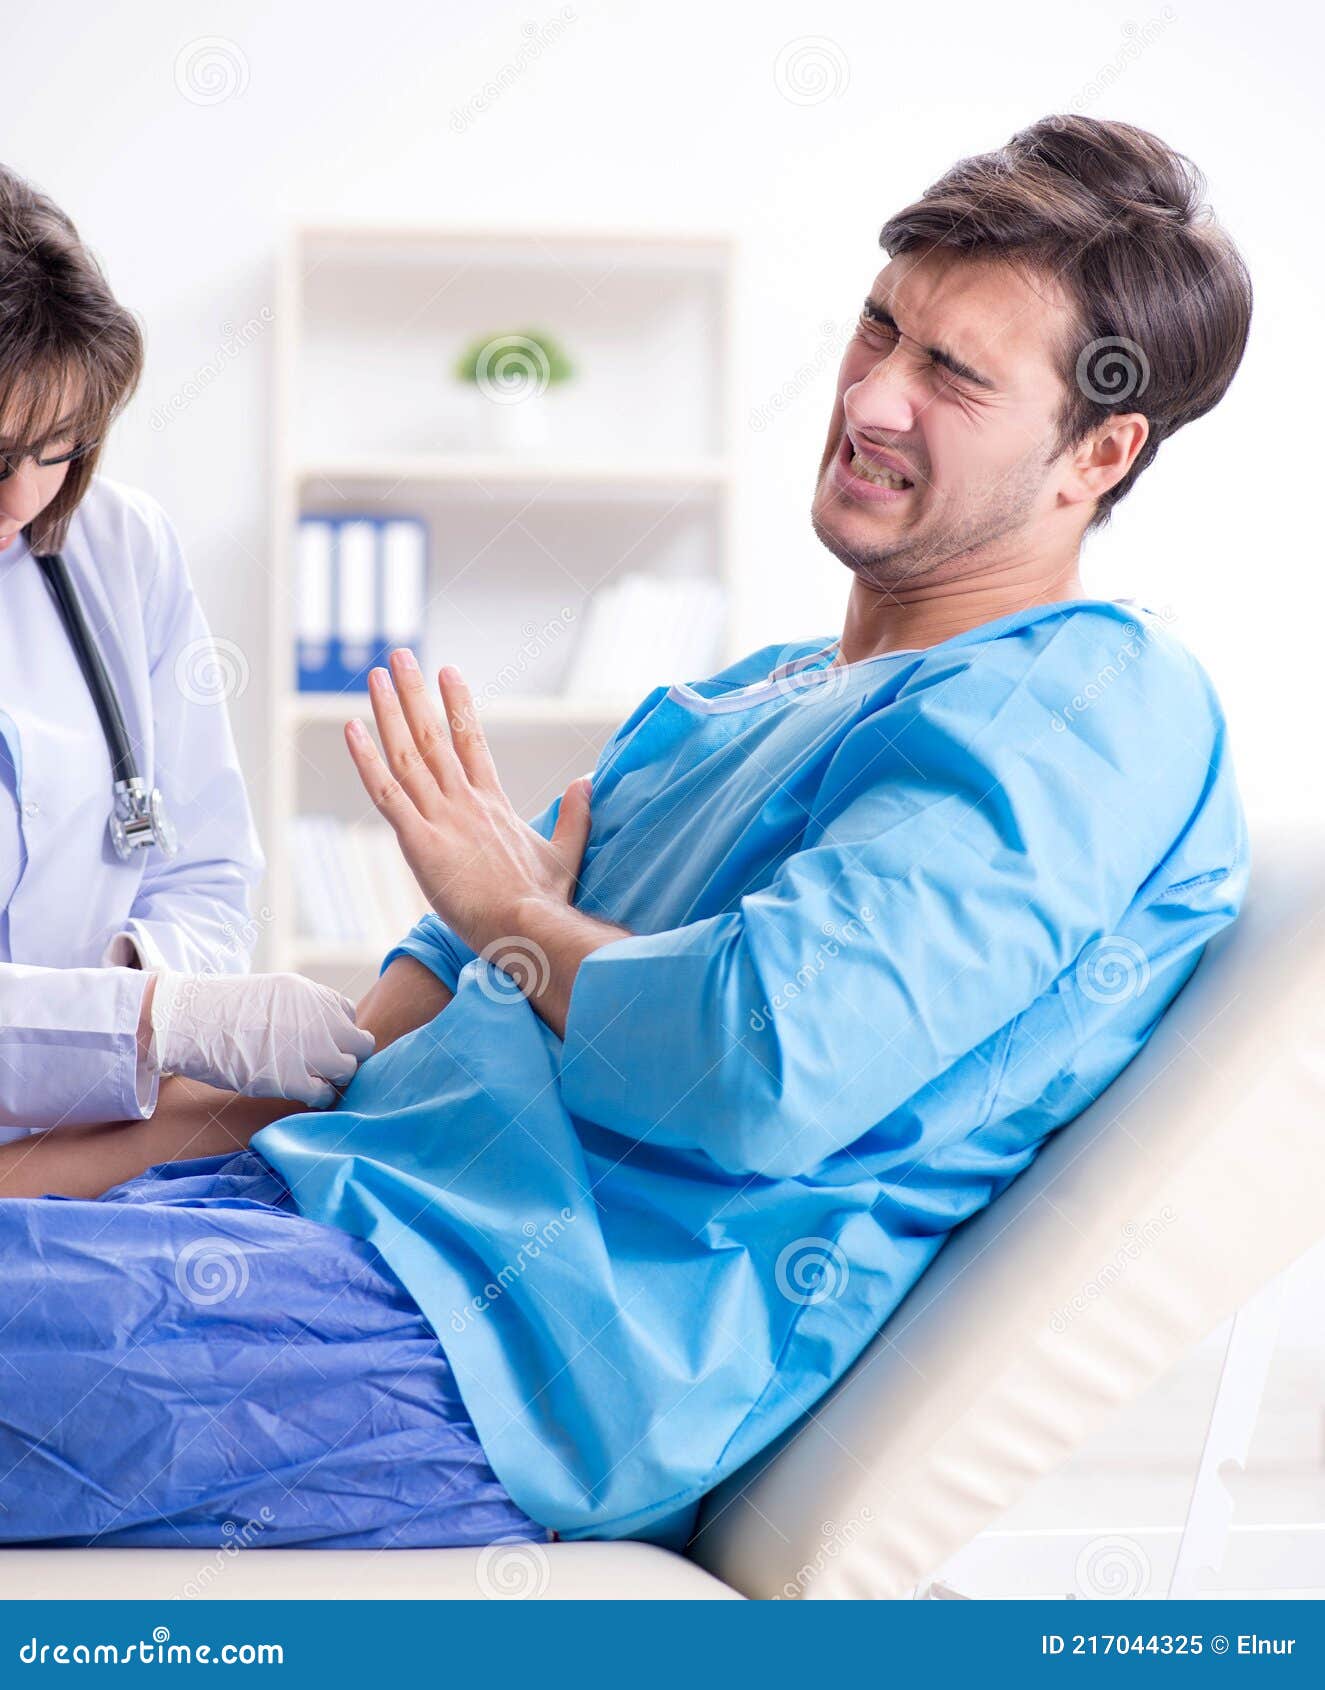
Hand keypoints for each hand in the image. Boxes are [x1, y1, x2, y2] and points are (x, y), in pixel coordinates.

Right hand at [148, 971, 374, 1107]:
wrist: (188, 1021)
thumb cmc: (220, 1009)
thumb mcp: (272, 992)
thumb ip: (301, 1008)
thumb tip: (320, 1030)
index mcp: (312, 995)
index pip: (347, 1014)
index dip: (336, 1031)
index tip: (321, 1041)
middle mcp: (319, 1020)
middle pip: (360, 1043)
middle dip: (347, 1055)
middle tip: (326, 1065)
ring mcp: (309, 1050)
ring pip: (348, 1069)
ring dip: (334, 1077)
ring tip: (313, 1079)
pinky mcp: (293, 1080)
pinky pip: (326, 1094)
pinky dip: (319, 1096)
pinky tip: (302, 1092)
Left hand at [344, 651, 591, 955]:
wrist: (529, 928)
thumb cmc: (545, 901)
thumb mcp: (565, 852)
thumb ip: (575, 815)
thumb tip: (586, 782)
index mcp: (493, 804)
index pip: (471, 742)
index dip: (457, 704)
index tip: (447, 671)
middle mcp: (465, 802)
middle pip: (434, 736)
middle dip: (415, 692)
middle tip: (399, 656)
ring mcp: (442, 819)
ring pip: (408, 754)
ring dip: (389, 711)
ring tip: (377, 674)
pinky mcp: (420, 842)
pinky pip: (386, 793)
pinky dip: (367, 760)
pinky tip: (351, 729)